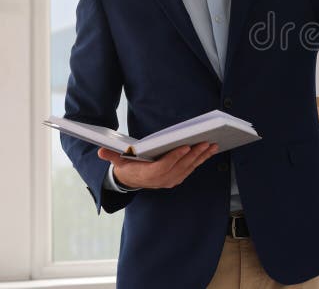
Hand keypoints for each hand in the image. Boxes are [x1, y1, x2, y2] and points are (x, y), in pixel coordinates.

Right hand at [97, 142, 218, 189]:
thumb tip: (100, 151)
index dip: (175, 157)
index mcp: (149, 174)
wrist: (131, 181)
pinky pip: (192, 168)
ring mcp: (172, 180)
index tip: (185, 147)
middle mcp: (162, 179)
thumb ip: (111, 156)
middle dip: (194, 154)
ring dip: (202, 156)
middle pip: (181, 166)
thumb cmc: (126, 167)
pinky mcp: (178, 178)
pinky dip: (201, 159)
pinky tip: (210, 151)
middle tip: (205, 142)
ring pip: (190, 167)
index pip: (164, 166)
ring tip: (212, 145)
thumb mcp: (117, 162)